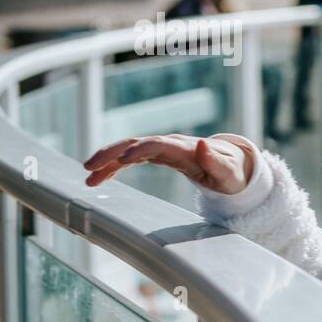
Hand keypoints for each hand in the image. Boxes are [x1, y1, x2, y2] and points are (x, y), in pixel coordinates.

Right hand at [82, 132, 255, 195]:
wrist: (233, 166)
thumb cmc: (232, 171)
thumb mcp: (229, 171)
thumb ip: (216, 160)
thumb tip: (202, 143)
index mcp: (185, 148)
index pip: (158, 145)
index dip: (141, 150)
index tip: (124, 160)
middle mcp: (170, 144)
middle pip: (136, 143)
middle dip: (112, 153)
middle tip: (91, 166)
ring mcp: (162, 149)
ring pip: (128, 150)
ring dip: (107, 160)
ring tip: (88, 175)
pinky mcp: (157, 156)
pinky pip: (130, 158)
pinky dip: (114, 166)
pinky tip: (98, 178)